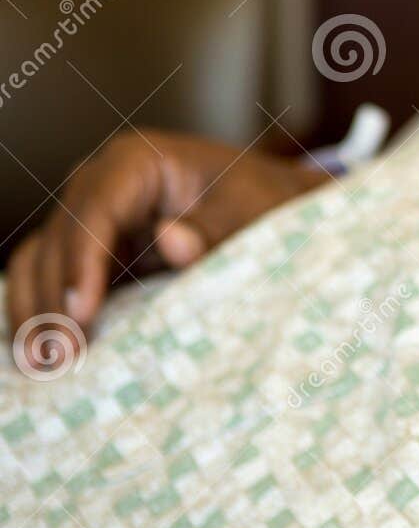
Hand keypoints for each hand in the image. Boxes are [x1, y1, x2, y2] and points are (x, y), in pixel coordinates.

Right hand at [6, 129, 330, 363]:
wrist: (274, 206)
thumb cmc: (266, 203)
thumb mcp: (253, 213)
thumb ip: (215, 229)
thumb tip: (171, 240)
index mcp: (137, 162)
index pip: (96, 208)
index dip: (83, 260)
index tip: (82, 311)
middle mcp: (101, 184)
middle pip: (60, 237)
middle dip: (54, 297)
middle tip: (59, 355)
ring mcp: (91, 217)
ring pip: (42, 260)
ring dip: (36, 311)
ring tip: (41, 365)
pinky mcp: (93, 251)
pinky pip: (53, 278)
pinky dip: (44, 312)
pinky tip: (42, 354)